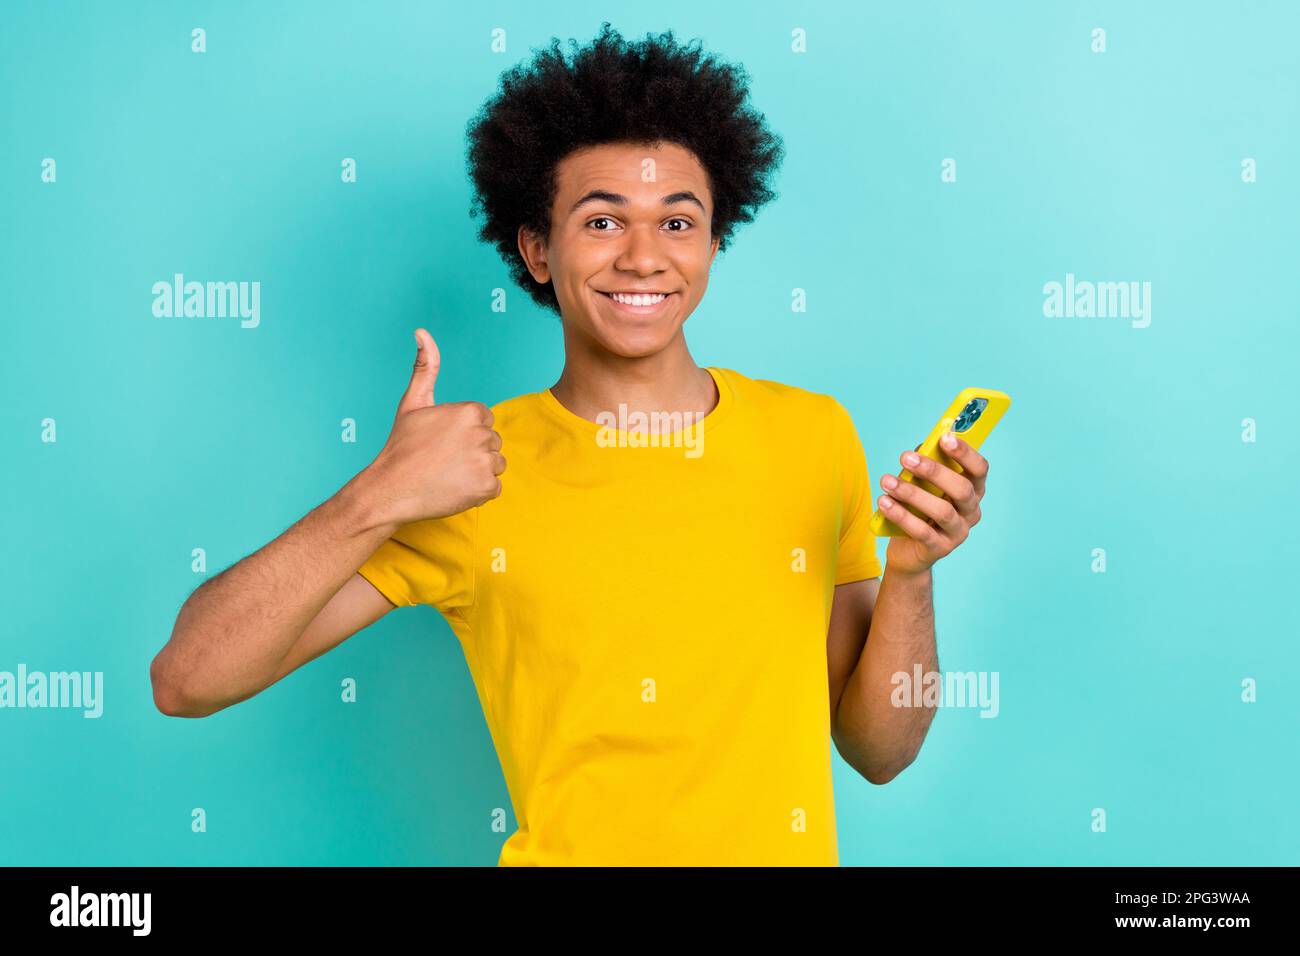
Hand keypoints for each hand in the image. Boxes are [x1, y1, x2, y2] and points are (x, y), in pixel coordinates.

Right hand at [360, 328, 505, 528]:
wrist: (390, 489)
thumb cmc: (401, 446)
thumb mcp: (413, 402)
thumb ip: (425, 367)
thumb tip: (422, 331)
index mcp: (469, 411)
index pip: (484, 420)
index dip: (464, 431)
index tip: (443, 440)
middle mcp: (481, 435)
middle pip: (492, 441)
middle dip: (473, 450)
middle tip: (443, 458)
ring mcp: (485, 462)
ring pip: (496, 464)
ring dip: (478, 470)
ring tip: (449, 473)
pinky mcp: (486, 488)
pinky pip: (494, 487)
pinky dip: (478, 491)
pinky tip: (455, 488)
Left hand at [878, 432, 987, 574]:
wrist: (909, 551)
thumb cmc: (919, 509)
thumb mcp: (923, 485)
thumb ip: (925, 466)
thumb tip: (919, 449)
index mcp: (972, 490)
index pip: (979, 469)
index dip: (965, 453)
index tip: (945, 438)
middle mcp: (971, 511)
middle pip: (962, 489)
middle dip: (933, 471)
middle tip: (906, 458)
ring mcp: (958, 532)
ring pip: (942, 511)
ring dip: (911, 493)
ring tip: (886, 481)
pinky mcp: (941, 549)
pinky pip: (922, 531)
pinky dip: (901, 515)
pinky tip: (884, 503)